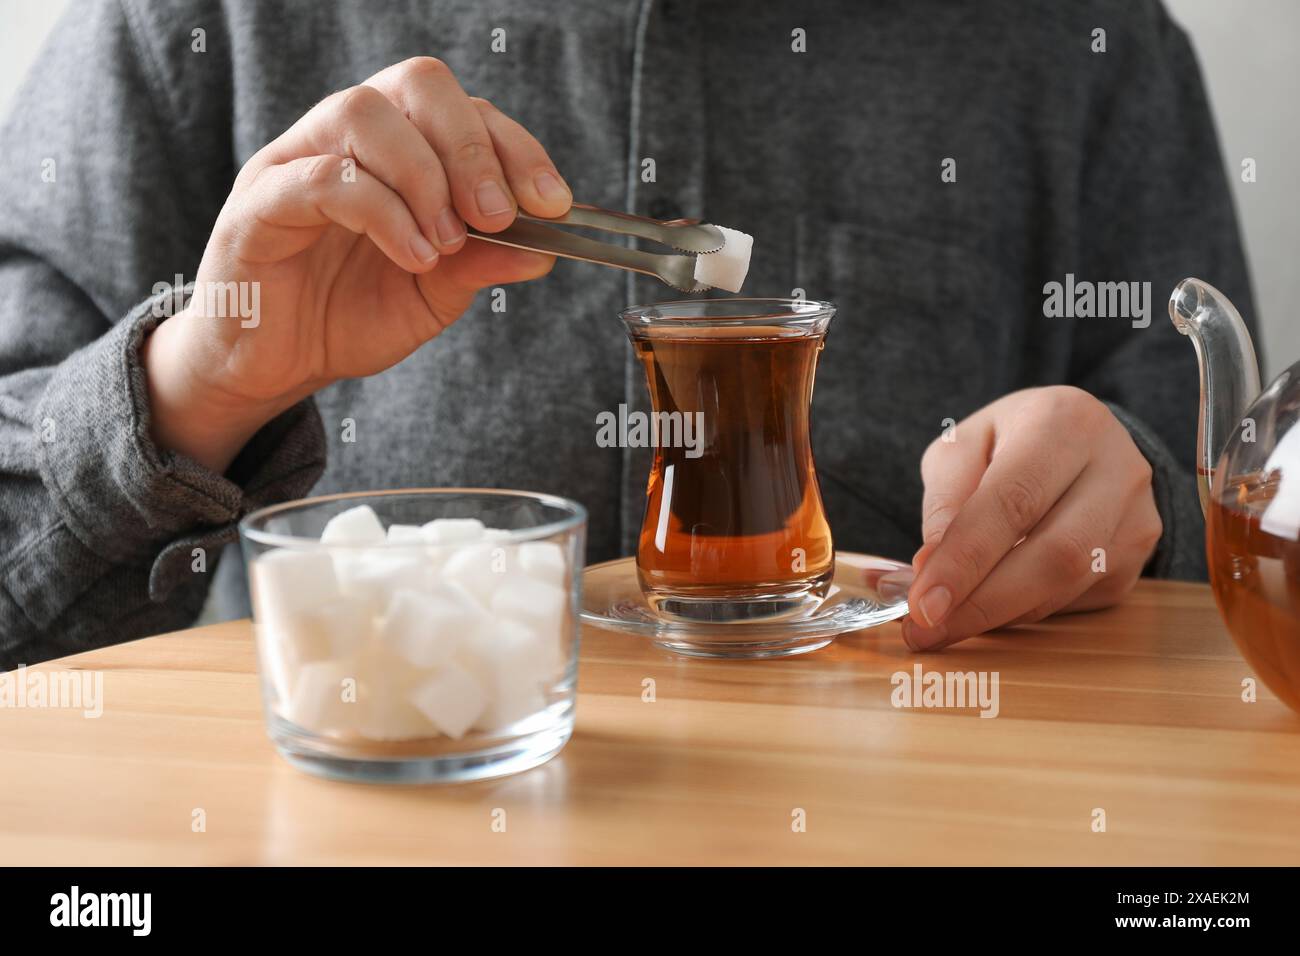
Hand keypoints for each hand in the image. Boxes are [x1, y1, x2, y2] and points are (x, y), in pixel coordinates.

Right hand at [143, 57, 572, 471]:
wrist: (273, 368)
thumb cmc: (346, 317)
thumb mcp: (433, 296)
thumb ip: (482, 264)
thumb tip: (547, 250)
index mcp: (395, 150)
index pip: (462, 109)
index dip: (514, 146)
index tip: (552, 201)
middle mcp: (346, 139)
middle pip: (416, 84)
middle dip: (472, 147)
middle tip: (498, 215)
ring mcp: (296, 160)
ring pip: (364, 113)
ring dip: (424, 176)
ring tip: (447, 242)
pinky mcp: (259, 202)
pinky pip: (321, 177)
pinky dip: (382, 212)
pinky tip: (413, 256)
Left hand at [903, 386, 1162, 649]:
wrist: (1078, 439)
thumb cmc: (1009, 441)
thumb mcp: (962, 448)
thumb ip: (945, 501)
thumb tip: (930, 568)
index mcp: (1065, 424)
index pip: (1012, 502)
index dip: (965, 561)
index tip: (924, 606)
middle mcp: (1117, 468)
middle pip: (1052, 555)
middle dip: (982, 603)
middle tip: (926, 631)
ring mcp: (1138, 516)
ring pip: (1066, 586)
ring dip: (999, 613)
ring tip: (946, 622)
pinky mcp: (1139, 557)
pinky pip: (1076, 600)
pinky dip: (1025, 610)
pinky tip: (991, 603)